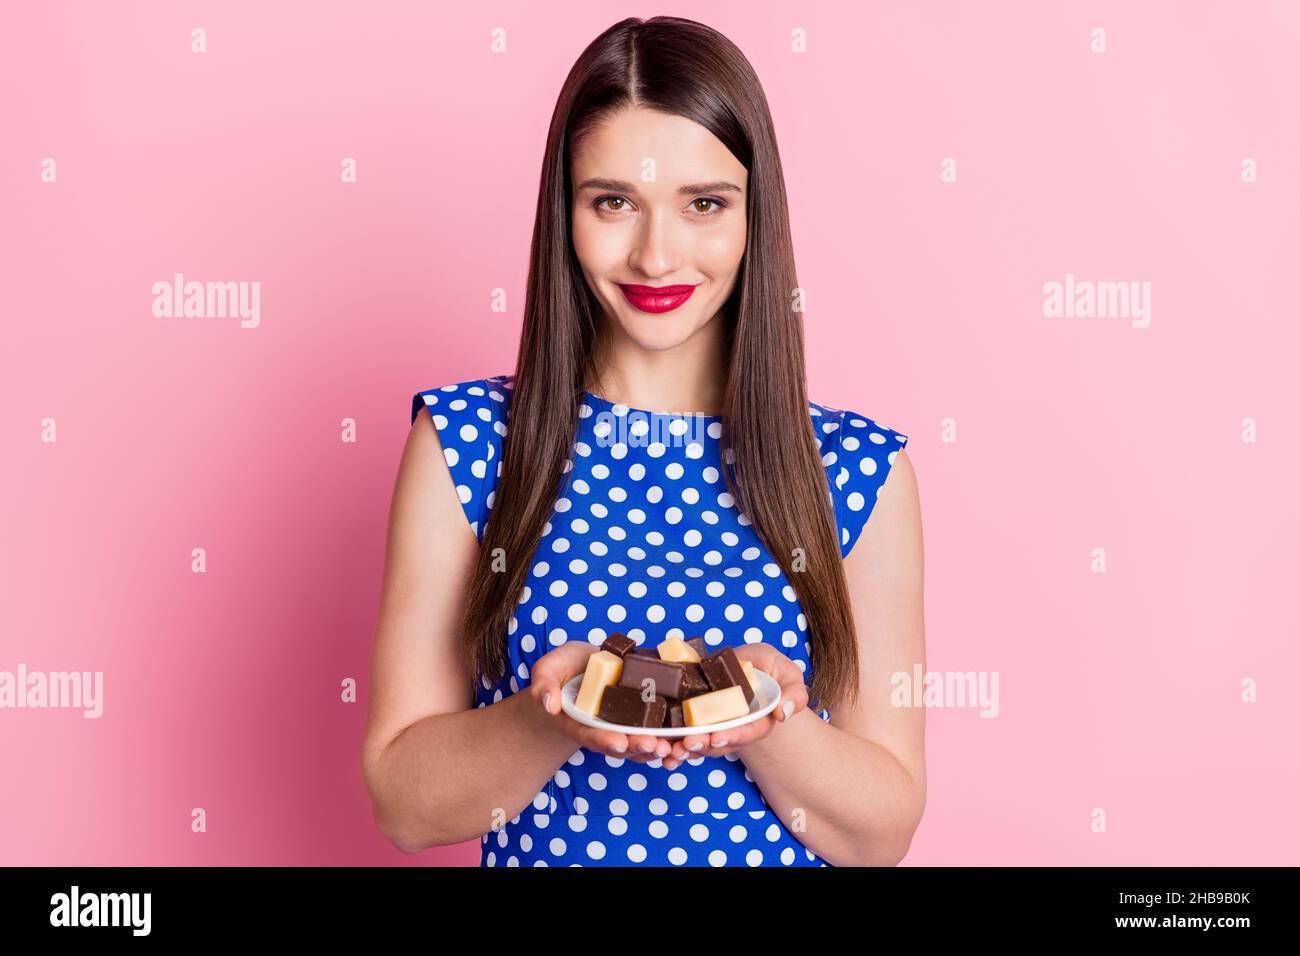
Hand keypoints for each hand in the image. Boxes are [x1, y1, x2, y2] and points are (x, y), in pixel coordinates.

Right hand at [529, 642, 689, 769]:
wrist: (583, 667)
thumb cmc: (563, 669)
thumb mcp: (548, 669)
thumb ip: (544, 685)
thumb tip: (548, 704)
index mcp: (578, 724)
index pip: (591, 737)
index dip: (605, 741)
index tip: (619, 743)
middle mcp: (603, 731)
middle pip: (622, 745)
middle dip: (639, 747)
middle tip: (655, 746)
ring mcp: (624, 727)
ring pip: (643, 743)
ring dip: (659, 747)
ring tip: (674, 747)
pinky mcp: (642, 718)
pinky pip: (657, 731)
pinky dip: (671, 736)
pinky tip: (686, 737)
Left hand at [667, 644, 808, 761]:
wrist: (745, 666)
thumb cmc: (770, 669)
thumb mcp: (788, 674)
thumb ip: (794, 693)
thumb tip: (783, 714)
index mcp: (757, 722)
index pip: (747, 733)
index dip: (733, 736)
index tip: (718, 736)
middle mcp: (733, 729)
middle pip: (718, 743)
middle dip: (703, 744)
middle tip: (688, 741)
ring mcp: (712, 726)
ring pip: (698, 743)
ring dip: (684, 748)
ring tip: (671, 748)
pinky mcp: (694, 719)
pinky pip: (682, 735)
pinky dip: (671, 743)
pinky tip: (660, 748)